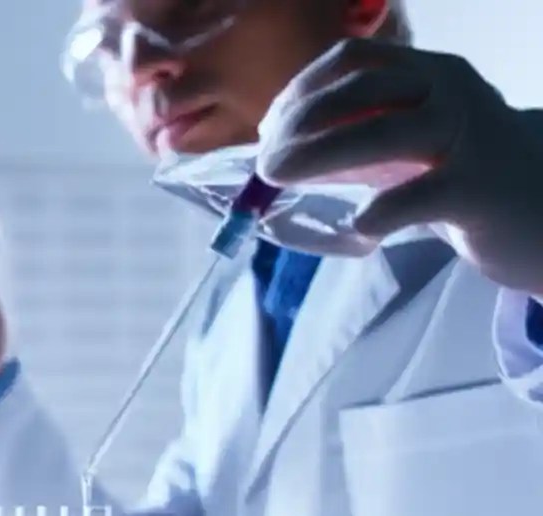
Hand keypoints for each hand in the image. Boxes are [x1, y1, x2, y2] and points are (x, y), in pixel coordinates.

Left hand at [257, 38, 542, 294]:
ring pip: (383, 133)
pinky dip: (377, 212)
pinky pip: (418, 197)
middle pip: (360, 92)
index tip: (268, 126)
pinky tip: (358, 226)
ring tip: (278, 181)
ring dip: (317, 156)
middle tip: (264, 165)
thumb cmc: (464, 177)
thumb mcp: (416, 141)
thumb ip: (363, 136)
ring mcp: (470, 137)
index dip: (302, 88)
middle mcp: (452, 92)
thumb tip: (281, 153)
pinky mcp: (480, 190)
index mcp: (431, 73)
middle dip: (298, 126)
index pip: (355, 60)